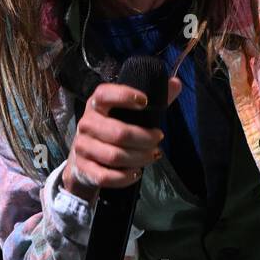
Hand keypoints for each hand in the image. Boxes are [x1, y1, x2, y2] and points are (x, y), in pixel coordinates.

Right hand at [63, 76, 182, 197]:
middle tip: (158, 139)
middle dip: (144, 138)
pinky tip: (136, 173)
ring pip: (115, 156)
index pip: (104, 94)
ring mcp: (82, 147)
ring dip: (139, 158)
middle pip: (118, 133)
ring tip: (152, 156)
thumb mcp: (126, 114)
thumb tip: (176, 83)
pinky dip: (125, 177)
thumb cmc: (111, 131)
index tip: (145, 102)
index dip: (124, 95)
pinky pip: (106, 176)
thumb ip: (153, 100)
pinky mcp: (84, 169)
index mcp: (96, 105)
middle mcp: (87, 124)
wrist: (83, 162)